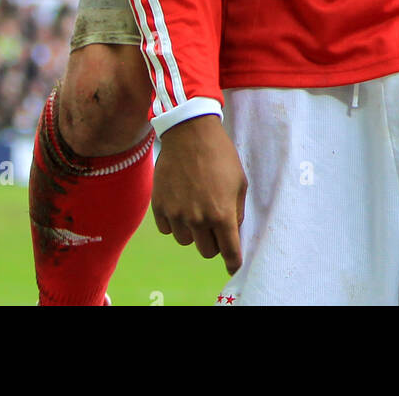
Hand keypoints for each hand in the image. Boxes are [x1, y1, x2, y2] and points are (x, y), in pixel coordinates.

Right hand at [152, 114, 246, 272]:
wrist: (189, 131)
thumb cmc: (220, 154)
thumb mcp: (239, 181)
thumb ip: (237, 211)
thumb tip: (232, 231)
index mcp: (221, 214)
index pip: (230, 252)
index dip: (233, 262)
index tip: (234, 266)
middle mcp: (198, 219)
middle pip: (207, 251)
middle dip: (214, 241)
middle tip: (215, 223)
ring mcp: (176, 213)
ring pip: (186, 241)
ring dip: (193, 231)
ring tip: (196, 207)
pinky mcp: (159, 206)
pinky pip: (168, 229)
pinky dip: (175, 222)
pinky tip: (181, 203)